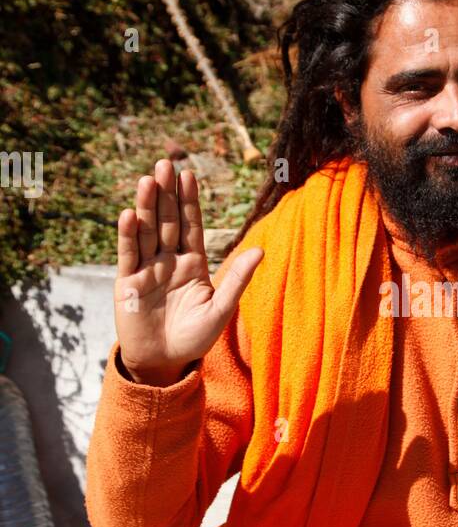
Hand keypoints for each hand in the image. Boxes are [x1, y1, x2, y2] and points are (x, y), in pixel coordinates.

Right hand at [115, 158, 262, 385]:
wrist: (164, 363)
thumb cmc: (195, 338)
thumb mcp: (221, 309)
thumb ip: (237, 279)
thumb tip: (261, 249)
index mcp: (193, 263)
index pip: (191, 225)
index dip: (189, 201)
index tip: (189, 174)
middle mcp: (168, 260)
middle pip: (166, 220)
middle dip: (166, 193)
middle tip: (165, 163)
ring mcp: (147, 269)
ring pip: (147, 231)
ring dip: (147, 205)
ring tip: (149, 179)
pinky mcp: (127, 283)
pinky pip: (128, 254)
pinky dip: (128, 235)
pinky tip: (129, 214)